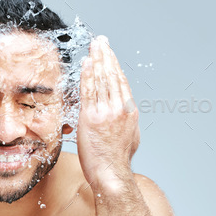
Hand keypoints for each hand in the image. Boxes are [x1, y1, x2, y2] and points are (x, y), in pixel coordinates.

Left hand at [76, 36, 139, 187]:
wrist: (111, 173)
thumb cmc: (117, 161)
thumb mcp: (130, 137)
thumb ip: (125, 122)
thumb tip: (123, 117)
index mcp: (129, 112)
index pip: (121, 82)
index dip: (114, 65)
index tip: (109, 54)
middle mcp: (120, 108)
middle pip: (112, 75)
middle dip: (106, 55)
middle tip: (101, 41)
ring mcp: (106, 112)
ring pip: (101, 79)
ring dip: (97, 59)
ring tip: (93, 46)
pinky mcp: (91, 117)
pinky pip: (89, 91)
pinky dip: (87, 75)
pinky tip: (85, 63)